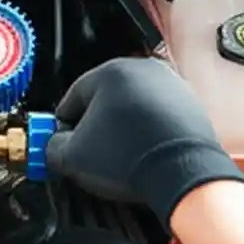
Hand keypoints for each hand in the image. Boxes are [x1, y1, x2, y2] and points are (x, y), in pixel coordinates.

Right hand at [45, 57, 243, 227]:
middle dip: (94, 127)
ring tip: (118, 157)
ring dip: (122, 130)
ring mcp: (171, 85)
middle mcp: (144, 70)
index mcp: (111, 71)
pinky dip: (147, 133)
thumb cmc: (129, 158)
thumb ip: (52, 147)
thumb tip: (53, 147)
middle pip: (104, 100)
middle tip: (88, 152)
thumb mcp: (72, 157)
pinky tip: (142, 154)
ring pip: (132, 108)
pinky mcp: (190, 105)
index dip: (63, 124)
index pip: (73, 97)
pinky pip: (158, 117)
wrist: (181, 173)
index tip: (61, 142)